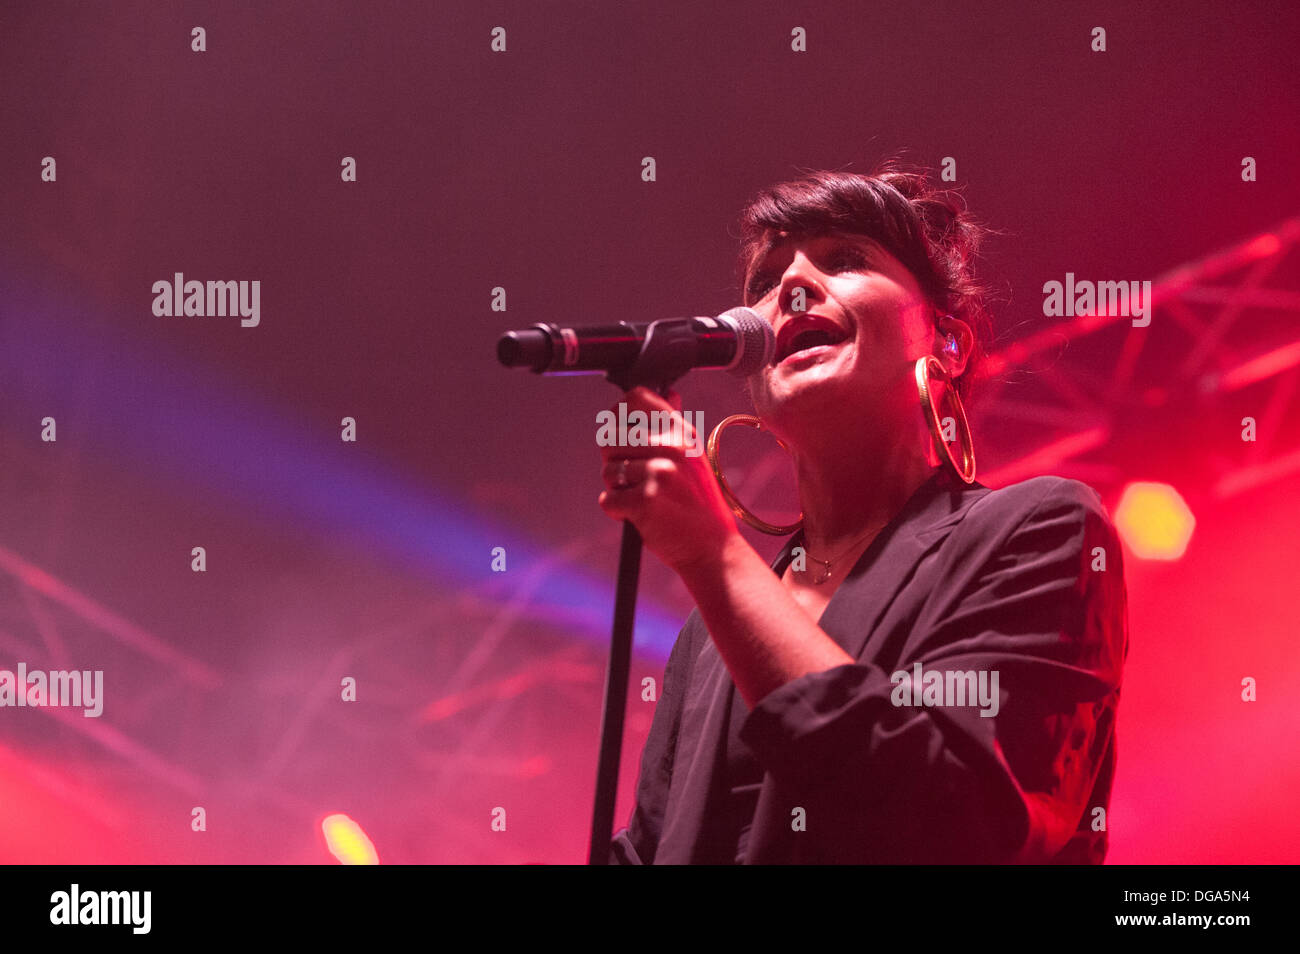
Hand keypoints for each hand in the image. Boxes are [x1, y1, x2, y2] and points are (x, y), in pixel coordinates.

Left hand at [597, 386, 742, 574]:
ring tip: (643, 497)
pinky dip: (617, 511)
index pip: (632, 398)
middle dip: (614, 460)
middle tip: (636, 478)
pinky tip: (639, 514)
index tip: (624, 434)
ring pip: (607, 470)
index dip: (618, 415)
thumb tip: (669, 392)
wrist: (712, 547)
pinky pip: (607, 498)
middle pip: (609, 436)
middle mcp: (671, 447)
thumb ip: (675, 424)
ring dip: (617, 488)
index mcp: (681, 431)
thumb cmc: (698, 501)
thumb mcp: (695, 456)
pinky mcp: (645, 500)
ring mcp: (659, 472)